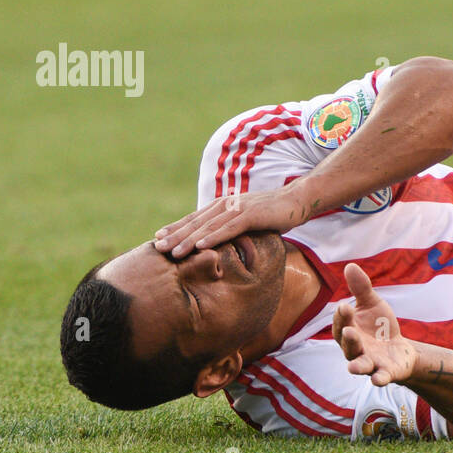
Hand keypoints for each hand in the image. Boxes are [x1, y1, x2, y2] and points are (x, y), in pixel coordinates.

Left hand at [154, 185, 308, 257]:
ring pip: (208, 227)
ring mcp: (237, 209)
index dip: (175, 228)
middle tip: (157, 248)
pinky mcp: (251, 215)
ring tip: (173, 252)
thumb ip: (231, 227)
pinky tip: (200, 246)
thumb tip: (218, 241)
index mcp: (222, 206)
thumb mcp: (247, 220)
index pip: (194, 219)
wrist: (296, 200)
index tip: (157, 238)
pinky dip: (213, 237)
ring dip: (189, 240)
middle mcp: (226, 205)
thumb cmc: (272, 213)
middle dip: (175, 236)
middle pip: (196, 223)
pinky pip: (228, 229)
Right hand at [331, 263, 416, 386]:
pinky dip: (379, 379)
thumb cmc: (379, 326)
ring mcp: (370, 362)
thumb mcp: (373, 304)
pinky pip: (380, 377)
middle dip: (348, 339)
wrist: (400, 349)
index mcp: (349, 331)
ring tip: (353, 367)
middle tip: (350, 330)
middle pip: (347, 345)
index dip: (342, 316)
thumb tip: (350, 265)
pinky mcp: (386, 372)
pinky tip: (378, 380)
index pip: (342, 323)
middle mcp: (355, 349)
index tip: (345, 306)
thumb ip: (362, 289)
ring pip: (360, 365)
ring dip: (357, 365)